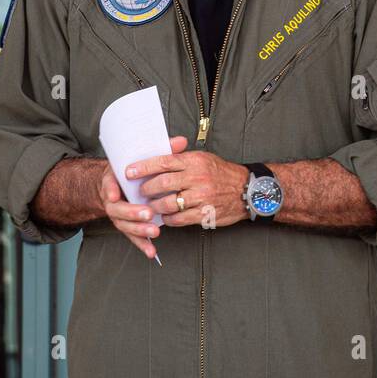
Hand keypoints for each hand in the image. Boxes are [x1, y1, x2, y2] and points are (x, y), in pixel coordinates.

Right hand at [96, 147, 173, 260]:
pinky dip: (142, 245)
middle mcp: (113, 200)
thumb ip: (161, 150)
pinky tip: (152, 252)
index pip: (109, 183)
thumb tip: (181, 141)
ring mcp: (119, 215)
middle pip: (118, 208)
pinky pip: (133, 237)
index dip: (110, 188)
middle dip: (132, 212)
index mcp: (113, 180)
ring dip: (139, 230)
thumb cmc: (131, 171)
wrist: (114, 186)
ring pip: (126, 225)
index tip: (114, 193)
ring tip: (154, 231)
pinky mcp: (127, 226)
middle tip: (147, 213)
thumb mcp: (141, 158)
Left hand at [127, 138, 250, 228]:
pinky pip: (180, 219)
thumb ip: (182, 159)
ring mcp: (201, 197)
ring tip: (150, 206)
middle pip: (162, 183)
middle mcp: (197, 178)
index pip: (164, 162)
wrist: (247, 189)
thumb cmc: (222, 172)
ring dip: (155, 206)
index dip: (143, 167)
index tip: (129, 171)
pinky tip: (165, 217)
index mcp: (194, 161)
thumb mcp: (203, 158)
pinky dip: (169, 219)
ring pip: (169, 203)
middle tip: (139, 192)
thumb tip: (158, 160)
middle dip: (146, 189)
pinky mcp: (205, 213)